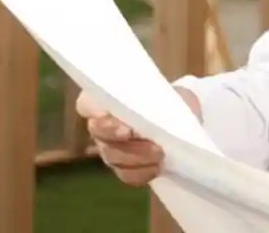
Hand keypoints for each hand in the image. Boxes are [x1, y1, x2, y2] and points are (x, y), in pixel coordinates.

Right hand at [76, 88, 201, 186]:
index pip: (86, 105)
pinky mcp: (123, 168)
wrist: (181, 122)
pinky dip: (142, 173)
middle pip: (98, 133)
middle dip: (117, 135)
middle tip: (136, 134)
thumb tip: (157, 107)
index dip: (96, 112)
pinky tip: (158, 167)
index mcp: (105, 99)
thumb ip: (158, 98)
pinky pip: (126, 175)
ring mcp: (109, 148)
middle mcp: (101, 125)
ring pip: (112, 156)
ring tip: (160, 152)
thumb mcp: (168, 94)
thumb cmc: (169, 100)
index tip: (115, 116)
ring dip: (136, 156)